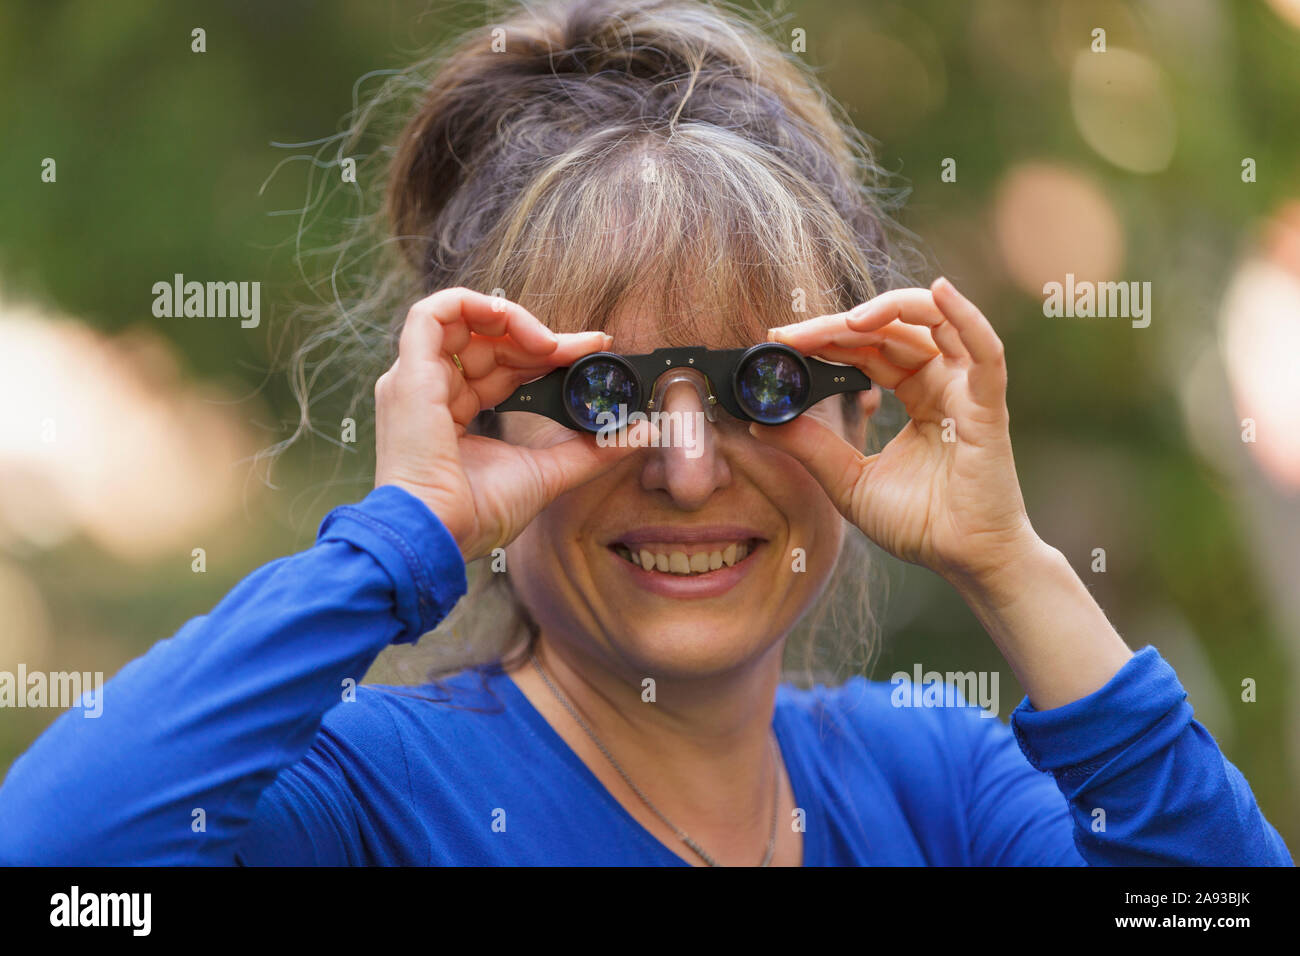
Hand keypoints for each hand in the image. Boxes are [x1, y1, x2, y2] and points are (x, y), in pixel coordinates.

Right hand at [375, 287, 651, 562]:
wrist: (441, 536)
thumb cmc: (478, 516)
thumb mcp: (547, 473)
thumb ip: (590, 449)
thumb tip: (643, 432)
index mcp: (453, 413)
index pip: (503, 367)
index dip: (547, 353)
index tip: (593, 348)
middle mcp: (431, 391)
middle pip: (489, 342)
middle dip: (541, 337)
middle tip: (585, 346)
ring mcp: (416, 381)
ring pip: (462, 319)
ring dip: (512, 319)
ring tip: (549, 341)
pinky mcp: (409, 374)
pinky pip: (433, 314)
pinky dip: (476, 306)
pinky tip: (514, 323)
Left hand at [749, 278, 1039, 586]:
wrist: (965, 561)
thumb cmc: (920, 524)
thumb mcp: (847, 480)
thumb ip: (810, 447)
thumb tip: (761, 422)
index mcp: (915, 395)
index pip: (867, 349)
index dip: (826, 339)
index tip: (779, 341)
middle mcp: (942, 383)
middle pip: (890, 330)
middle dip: (840, 325)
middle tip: (792, 333)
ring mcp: (967, 390)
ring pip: (934, 323)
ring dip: (890, 309)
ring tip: (846, 318)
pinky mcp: (988, 405)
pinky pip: (984, 351)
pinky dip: (965, 316)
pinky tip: (941, 291)